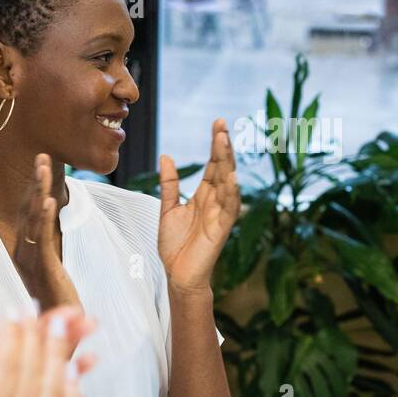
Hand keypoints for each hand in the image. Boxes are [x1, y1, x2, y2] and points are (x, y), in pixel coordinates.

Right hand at [0, 309, 95, 396]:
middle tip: (46, 309)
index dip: (12, 333)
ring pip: (56, 386)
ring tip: (68, 328)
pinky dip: (73, 392)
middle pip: (35, 368)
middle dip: (40, 334)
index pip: (5, 363)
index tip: (15, 310)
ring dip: (61, 354)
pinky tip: (76, 377)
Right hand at [13, 154, 81, 311]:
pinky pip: (42, 239)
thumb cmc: (56, 306)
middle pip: (29, 209)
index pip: (31, 213)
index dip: (35, 188)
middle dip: (36, 181)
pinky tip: (50, 200)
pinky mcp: (43, 269)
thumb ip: (49, 254)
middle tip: (42, 155)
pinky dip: (46, 218)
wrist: (56, 334)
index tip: (42, 165)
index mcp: (27, 251)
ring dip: (39, 190)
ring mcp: (31, 260)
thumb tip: (50, 233)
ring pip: (34, 218)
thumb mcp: (52, 272)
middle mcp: (24, 252)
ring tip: (44, 166)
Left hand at [158, 118, 239, 294]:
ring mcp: (220, 213)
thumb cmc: (175, 244)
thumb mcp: (168, 208)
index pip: (213, 164)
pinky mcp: (221, 228)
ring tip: (223, 141)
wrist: (177, 274)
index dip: (216, 144)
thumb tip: (165, 155)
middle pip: (222, 168)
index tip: (217, 123)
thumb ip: (170, 183)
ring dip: (226, 162)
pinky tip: (232, 177)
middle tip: (220, 124)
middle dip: (222, 146)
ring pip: (227, 183)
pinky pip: (230, 208)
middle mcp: (215, 200)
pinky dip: (232, 193)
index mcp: (204, 194)